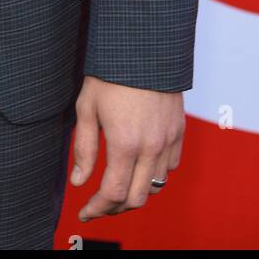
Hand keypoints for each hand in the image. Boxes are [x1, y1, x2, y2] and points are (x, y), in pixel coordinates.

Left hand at [70, 75, 184, 220]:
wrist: (144, 47)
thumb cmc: (111, 73)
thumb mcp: (87, 108)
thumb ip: (84, 148)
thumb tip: (79, 181)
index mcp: (125, 144)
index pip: (113, 194)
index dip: (97, 209)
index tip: (85, 211)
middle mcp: (151, 147)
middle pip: (136, 198)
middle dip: (115, 208)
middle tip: (98, 204)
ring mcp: (168, 140)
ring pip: (155, 185)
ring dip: (136, 192)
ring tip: (118, 186)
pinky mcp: (179, 130)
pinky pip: (171, 166)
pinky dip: (155, 174)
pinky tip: (140, 166)